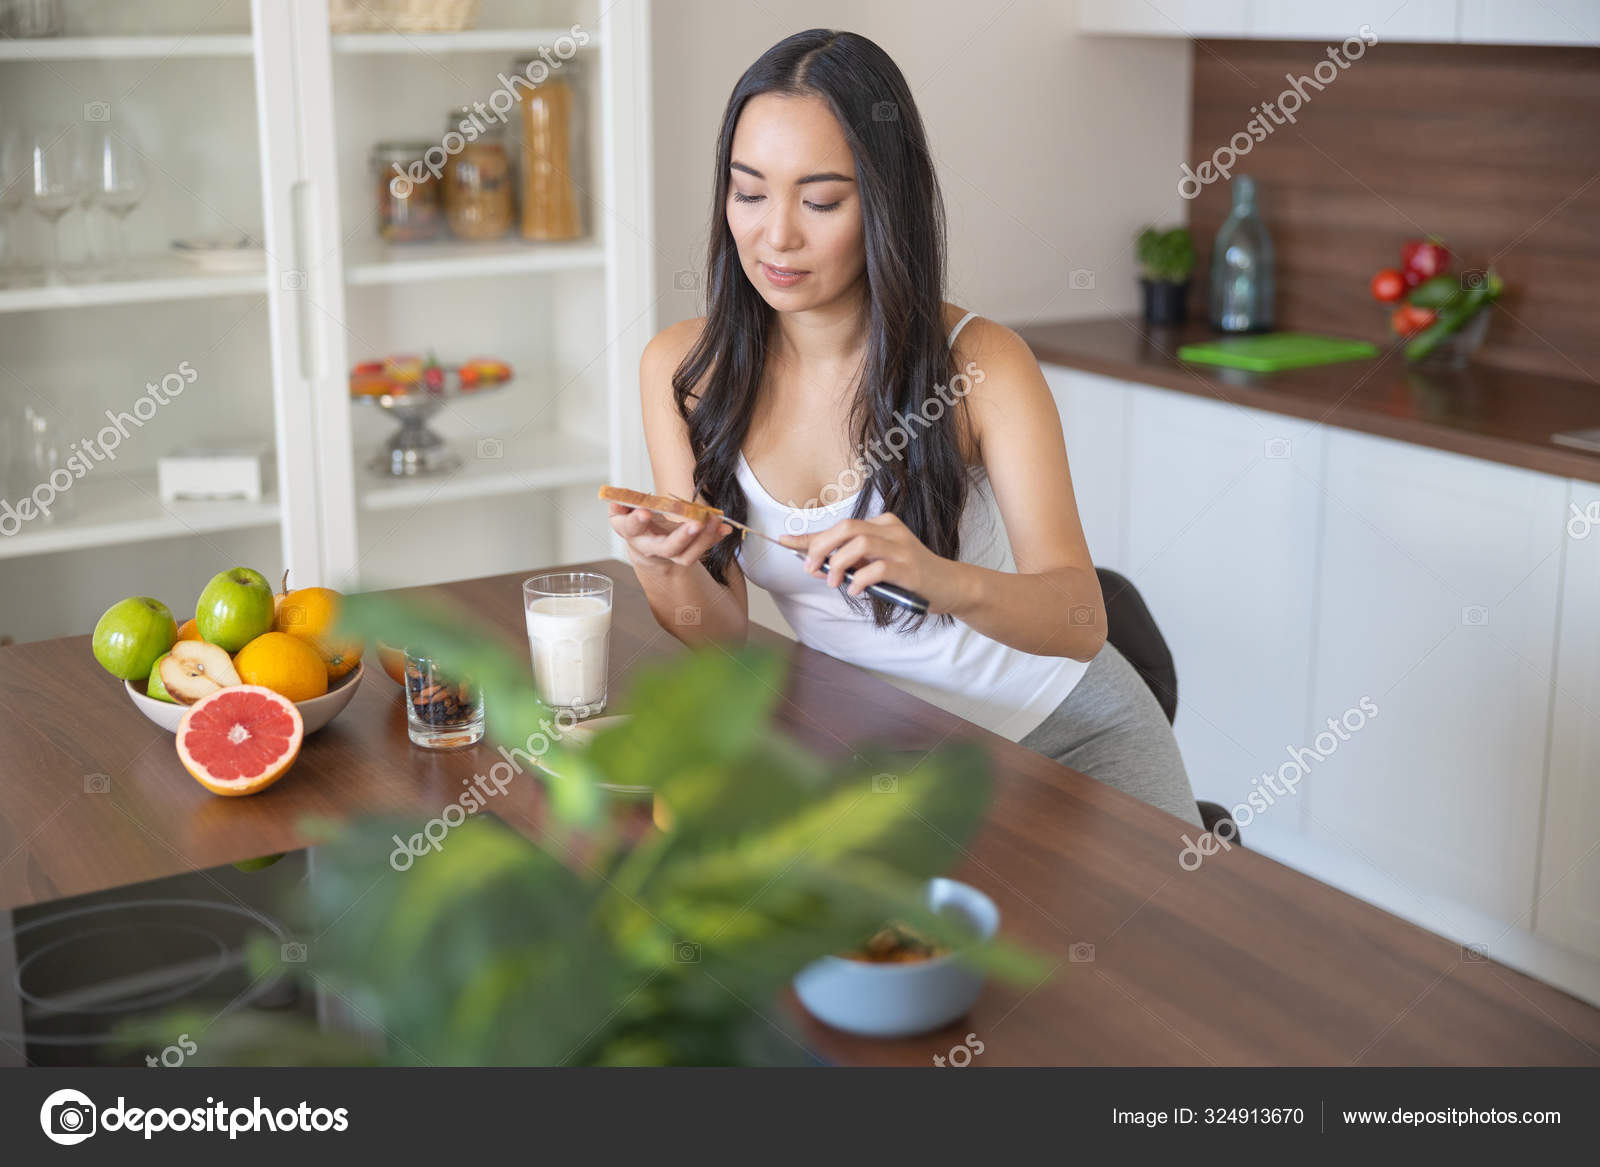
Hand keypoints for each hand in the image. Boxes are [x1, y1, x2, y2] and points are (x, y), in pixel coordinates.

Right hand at [608, 503, 731, 569]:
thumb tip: (617, 500)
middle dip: (681, 537)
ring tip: (714, 519)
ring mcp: (669, 555)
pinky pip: (701, 550)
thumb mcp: (625, 509)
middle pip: (666, 548)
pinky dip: (714, 538)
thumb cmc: (637, 521)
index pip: (630, 527)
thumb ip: (623, 503)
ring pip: (686, 555)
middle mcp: (650, 547)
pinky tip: (723, 528)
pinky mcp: (685, 556)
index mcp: (631, 531)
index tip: (644, 512)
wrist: (646, 543)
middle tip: (696, 523)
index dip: (636, 521)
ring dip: (703, 538)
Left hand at [778, 513, 966, 614]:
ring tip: (833, 582)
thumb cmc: (910, 577)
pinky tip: (855, 590)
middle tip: (811, 569)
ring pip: (859, 543)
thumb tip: (816, 565)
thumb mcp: (877, 565)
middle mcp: (890, 530)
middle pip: (846, 527)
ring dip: (838, 564)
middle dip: (821, 547)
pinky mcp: (909, 568)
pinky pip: (877, 568)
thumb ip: (852, 563)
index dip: (809, 536)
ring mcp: (901, 547)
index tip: (785, 542)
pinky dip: (859, 580)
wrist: (950, 586)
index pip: (839, 526)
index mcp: (881, 524)